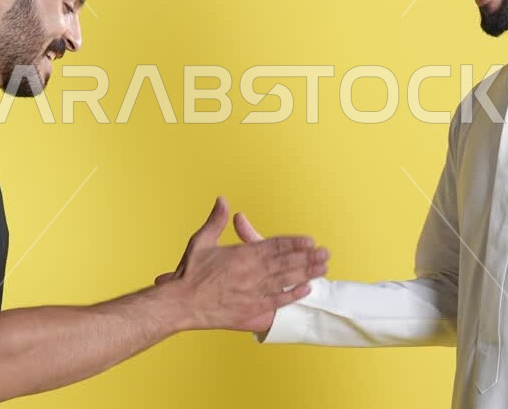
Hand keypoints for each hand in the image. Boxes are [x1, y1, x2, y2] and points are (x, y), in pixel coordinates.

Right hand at [155, 198, 327, 331]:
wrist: (180, 303)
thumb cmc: (189, 273)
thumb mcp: (201, 241)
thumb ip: (216, 220)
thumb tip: (222, 199)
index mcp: (242, 255)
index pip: (274, 246)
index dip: (294, 243)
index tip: (310, 240)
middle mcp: (252, 273)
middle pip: (286, 263)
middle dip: (308, 257)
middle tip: (326, 253)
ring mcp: (254, 292)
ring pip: (286, 281)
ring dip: (307, 274)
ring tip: (324, 268)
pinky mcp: (252, 309)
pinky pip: (278, 301)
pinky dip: (294, 295)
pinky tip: (307, 289)